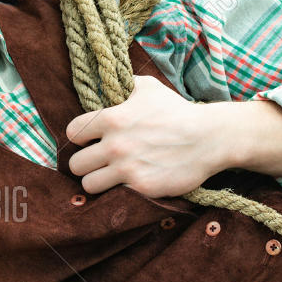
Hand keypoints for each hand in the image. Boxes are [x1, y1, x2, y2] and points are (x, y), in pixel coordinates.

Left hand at [64, 75, 223, 197]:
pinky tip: (128, 184)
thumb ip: (124, 86)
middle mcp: (115, 144)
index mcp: (112, 118)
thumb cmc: (178, 111)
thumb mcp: (149, 88)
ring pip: (88, 184)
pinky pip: (114, 196)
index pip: (72, 133)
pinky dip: (118, 192)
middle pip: (75, 164)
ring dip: (97, 181)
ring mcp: (127, 168)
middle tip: (99, 162)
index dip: (80, 137)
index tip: (91, 140)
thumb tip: (109, 85)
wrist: (208, 138)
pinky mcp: (141, 187)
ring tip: (109, 176)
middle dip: (86, 163)